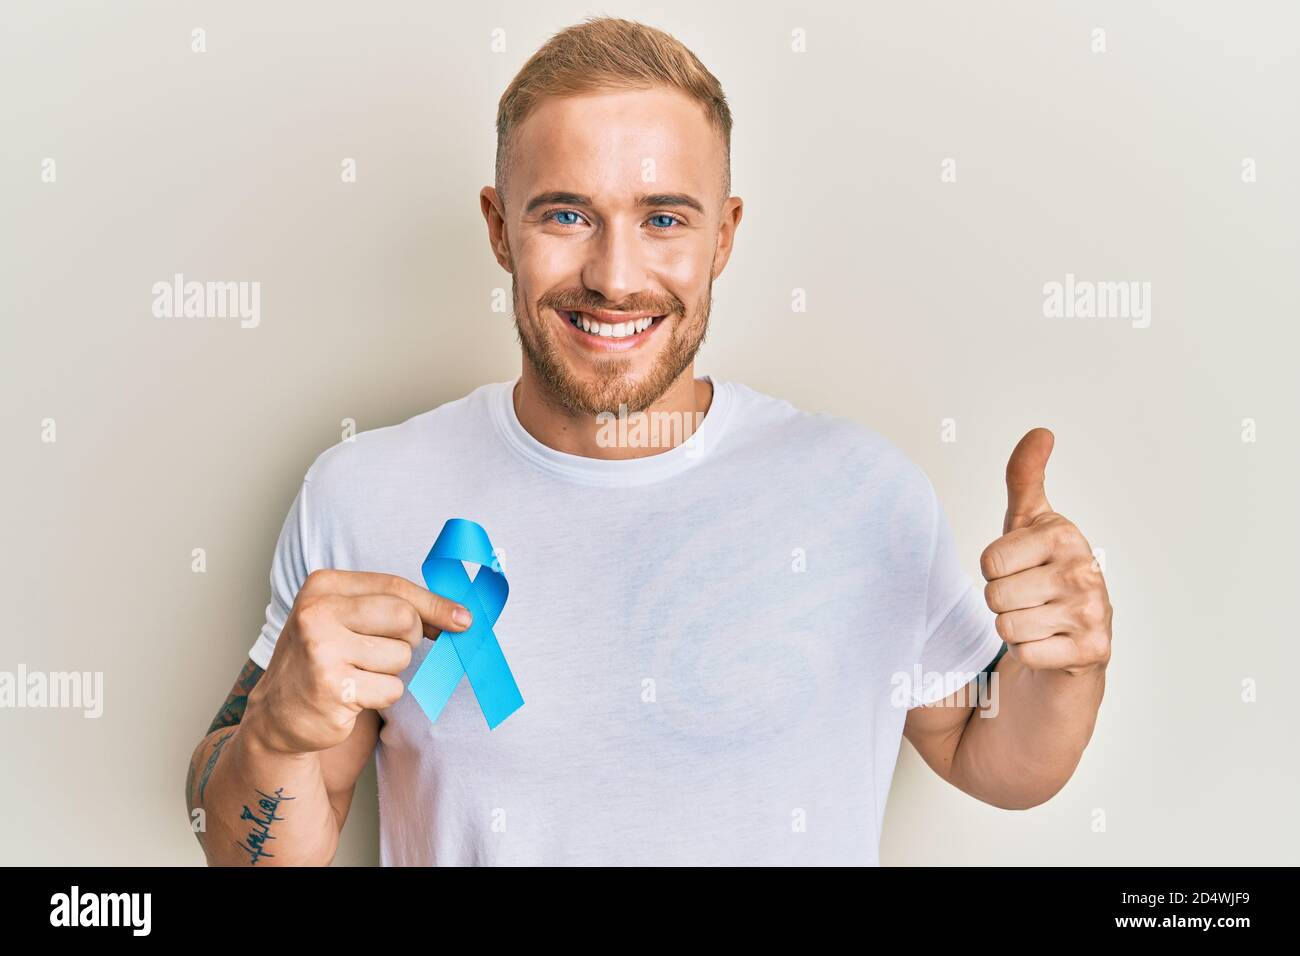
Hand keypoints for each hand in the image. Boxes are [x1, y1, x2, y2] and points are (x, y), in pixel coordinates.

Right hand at [244, 570, 472, 754]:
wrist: (278, 713)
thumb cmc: (325, 657)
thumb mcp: (347, 617)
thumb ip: (395, 607)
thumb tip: (459, 616)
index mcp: (322, 586)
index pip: (396, 587)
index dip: (435, 605)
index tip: (462, 618)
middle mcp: (317, 613)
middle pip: (406, 619)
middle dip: (408, 640)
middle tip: (380, 652)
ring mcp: (322, 652)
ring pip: (401, 656)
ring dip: (391, 670)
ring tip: (358, 673)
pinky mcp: (333, 689)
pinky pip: (392, 689)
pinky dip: (382, 695)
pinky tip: (353, 694)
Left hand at [979, 428, 1111, 675]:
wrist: (1073, 639)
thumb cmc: (1041, 573)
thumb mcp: (1027, 523)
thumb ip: (1025, 478)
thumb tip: (1041, 432)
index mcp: (1065, 535)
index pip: (989, 560)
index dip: (994, 570)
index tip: (1017, 570)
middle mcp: (1085, 570)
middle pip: (995, 595)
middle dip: (1001, 602)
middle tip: (1026, 599)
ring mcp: (1093, 612)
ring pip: (1007, 626)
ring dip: (1014, 629)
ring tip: (1037, 619)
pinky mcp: (1092, 651)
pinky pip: (1026, 654)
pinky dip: (1030, 654)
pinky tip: (1050, 643)